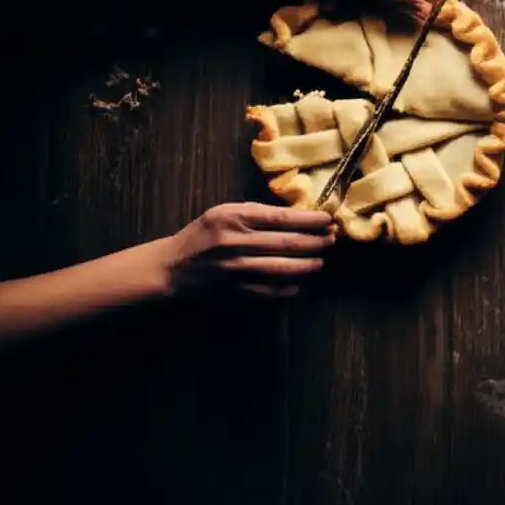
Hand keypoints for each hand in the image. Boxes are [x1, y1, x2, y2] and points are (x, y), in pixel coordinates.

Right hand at [163, 203, 336, 297]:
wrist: (172, 268)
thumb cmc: (203, 235)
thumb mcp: (224, 213)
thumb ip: (257, 213)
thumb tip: (299, 215)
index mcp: (234, 218)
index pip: (282, 218)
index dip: (310, 219)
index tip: (328, 219)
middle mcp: (235, 243)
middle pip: (287, 243)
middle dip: (316, 241)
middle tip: (332, 239)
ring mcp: (235, 270)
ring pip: (282, 268)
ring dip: (308, 265)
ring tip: (321, 261)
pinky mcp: (235, 291)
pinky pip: (270, 290)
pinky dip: (289, 287)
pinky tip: (301, 282)